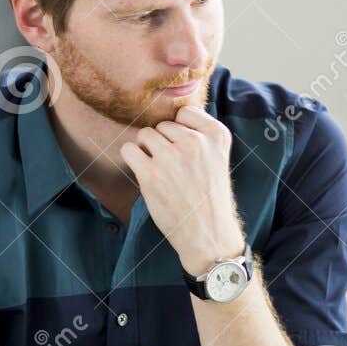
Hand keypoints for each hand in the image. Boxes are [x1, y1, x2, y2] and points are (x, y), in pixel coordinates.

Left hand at [120, 105, 243, 274]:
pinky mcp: (151, 174)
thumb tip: (167, 120)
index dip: (179, 129)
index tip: (183, 148)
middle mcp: (195, 142)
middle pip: (162, 125)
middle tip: (172, 167)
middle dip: (163, 142)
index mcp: (216, 136)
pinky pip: (129, 149)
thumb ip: (200, 136)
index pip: (185, 112)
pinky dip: (131, 158)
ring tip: (159, 170)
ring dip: (147, 150)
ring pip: (145, 134)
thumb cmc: (208, 196)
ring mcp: (172, 157)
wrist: (208, 233)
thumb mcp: (217, 158)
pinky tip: (143, 171)